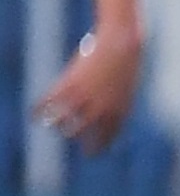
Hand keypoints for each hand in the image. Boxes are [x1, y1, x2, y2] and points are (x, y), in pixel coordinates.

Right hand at [35, 23, 142, 151]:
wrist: (120, 42)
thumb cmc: (127, 60)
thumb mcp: (127, 84)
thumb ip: (119, 100)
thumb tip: (110, 111)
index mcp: (119, 110)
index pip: (108, 136)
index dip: (100, 145)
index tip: (94, 152)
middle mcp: (101, 109)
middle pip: (83, 132)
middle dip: (76, 136)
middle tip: (71, 137)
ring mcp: (84, 98)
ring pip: (63, 121)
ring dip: (57, 124)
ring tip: (54, 125)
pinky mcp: (69, 85)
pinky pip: (50, 104)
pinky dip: (39, 110)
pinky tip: (34, 115)